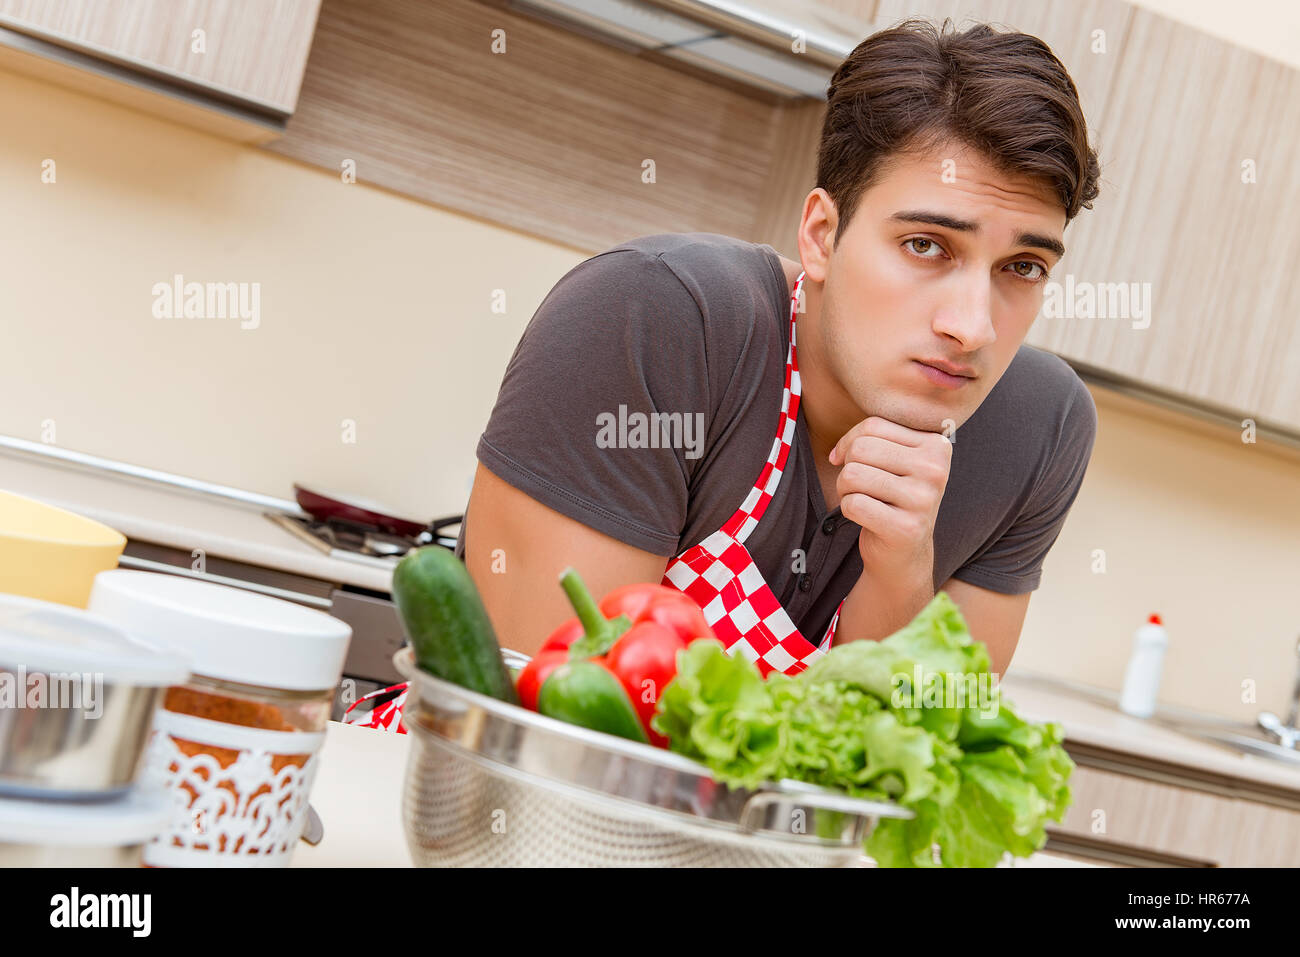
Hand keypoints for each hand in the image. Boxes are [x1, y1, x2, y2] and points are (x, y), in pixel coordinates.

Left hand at [829, 416, 951, 587]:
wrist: (905, 554)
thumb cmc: (893, 499)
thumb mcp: (894, 460)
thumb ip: (871, 439)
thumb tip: (837, 453)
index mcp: (937, 446)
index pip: (874, 425)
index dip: (850, 442)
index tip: (851, 460)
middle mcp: (936, 470)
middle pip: (862, 448)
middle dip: (847, 467)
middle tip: (859, 487)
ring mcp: (924, 500)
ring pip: (853, 474)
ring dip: (845, 489)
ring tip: (863, 501)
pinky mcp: (906, 528)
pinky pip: (853, 504)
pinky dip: (847, 510)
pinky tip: (865, 518)